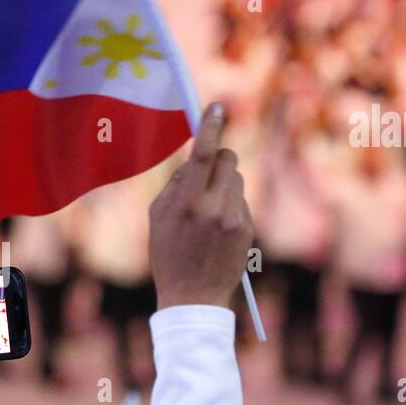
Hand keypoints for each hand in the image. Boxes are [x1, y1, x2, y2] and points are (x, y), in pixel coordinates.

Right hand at [148, 102, 252, 308]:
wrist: (193, 297)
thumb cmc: (168, 255)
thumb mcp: (158, 219)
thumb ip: (174, 185)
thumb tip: (192, 159)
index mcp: (187, 204)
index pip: (201, 155)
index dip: (209, 128)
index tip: (216, 107)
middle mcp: (213, 209)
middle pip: (227, 159)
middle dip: (218, 158)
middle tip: (206, 171)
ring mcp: (234, 219)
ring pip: (236, 179)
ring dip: (223, 183)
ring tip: (208, 210)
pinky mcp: (247, 229)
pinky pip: (241, 201)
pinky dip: (230, 205)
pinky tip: (217, 230)